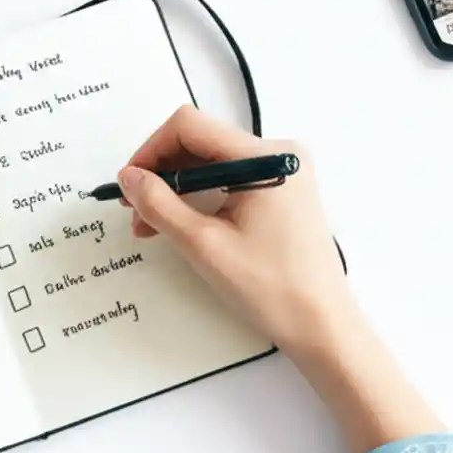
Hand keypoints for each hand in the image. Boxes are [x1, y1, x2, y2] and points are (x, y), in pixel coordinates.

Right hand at [118, 105, 348, 351]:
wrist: (323, 326)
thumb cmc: (272, 288)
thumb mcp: (204, 244)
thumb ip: (159, 204)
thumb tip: (128, 177)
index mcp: (265, 157)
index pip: (190, 127)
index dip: (151, 150)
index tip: (129, 184)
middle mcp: (279, 153)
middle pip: (201, 141)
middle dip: (161, 172)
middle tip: (134, 208)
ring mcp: (284, 172)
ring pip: (213, 161)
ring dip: (177, 187)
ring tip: (151, 223)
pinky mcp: (283, 191)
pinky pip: (230, 178)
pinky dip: (200, 196)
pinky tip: (180, 221)